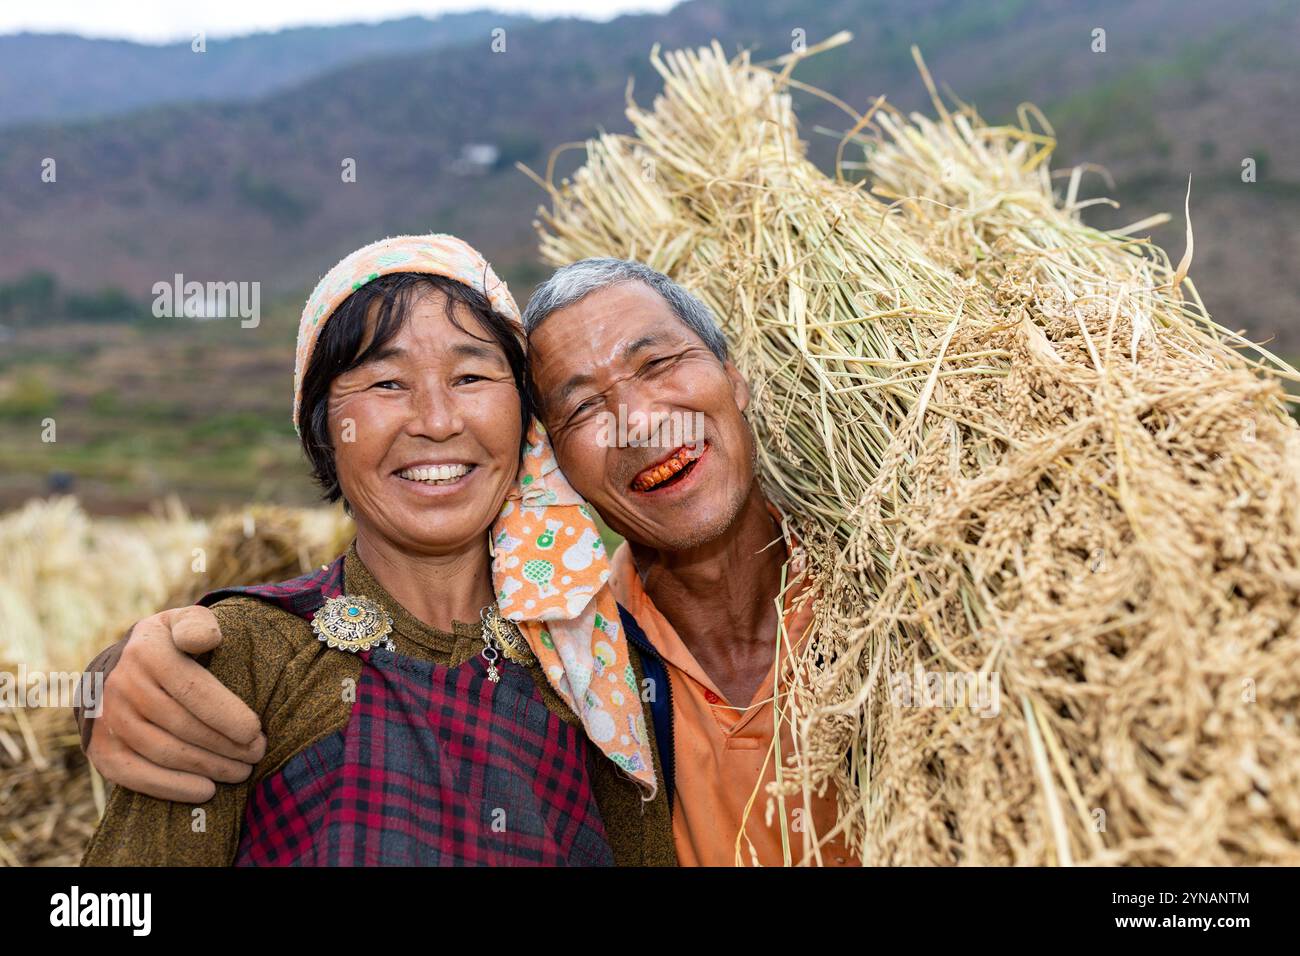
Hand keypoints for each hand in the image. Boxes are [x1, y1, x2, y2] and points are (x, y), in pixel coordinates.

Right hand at [87, 606, 266, 802]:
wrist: (116, 671)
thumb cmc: (168, 646)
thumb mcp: (182, 623)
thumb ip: (198, 625)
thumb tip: (207, 639)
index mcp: (147, 652)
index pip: (194, 690)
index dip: (228, 715)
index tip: (256, 731)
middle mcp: (122, 686)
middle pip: (184, 726)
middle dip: (227, 745)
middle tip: (257, 753)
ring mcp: (108, 721)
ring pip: (166, 753)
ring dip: (209, 767)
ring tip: (241, 771)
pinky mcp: (101, 751)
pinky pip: (137, 776)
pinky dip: (173, 787)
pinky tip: (206, 790)